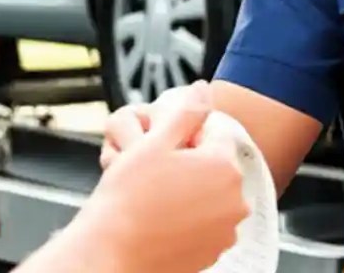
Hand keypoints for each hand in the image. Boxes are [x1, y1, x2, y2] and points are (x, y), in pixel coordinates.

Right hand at [14, 80, 248, 272]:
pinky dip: (190, 217)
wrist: (109, 254)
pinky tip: (162, 218)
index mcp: (224, 167)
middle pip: (216, 164)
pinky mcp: (214, 251)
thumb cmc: (127, 200)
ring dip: (192, 189)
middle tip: (156, 173)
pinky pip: (207, 222)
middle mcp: (235, 200)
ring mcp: (226, 229)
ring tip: (157, 198)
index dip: (184, 135)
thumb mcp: (154, 142)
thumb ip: (186, 111)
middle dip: (191, 162)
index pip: (213, 131)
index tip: (162, 148)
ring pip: (212, 193)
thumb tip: (203, 89)